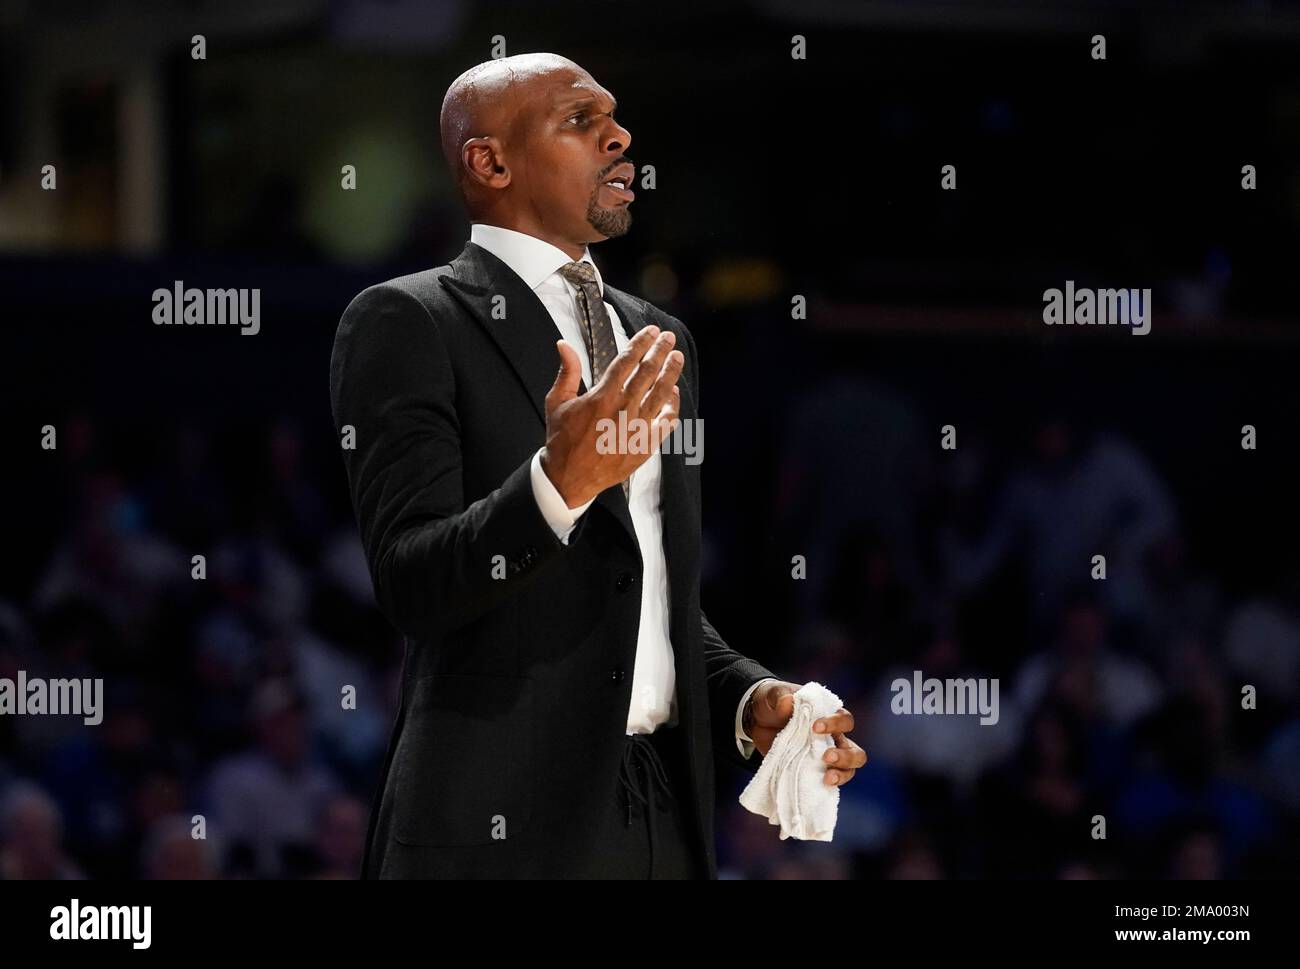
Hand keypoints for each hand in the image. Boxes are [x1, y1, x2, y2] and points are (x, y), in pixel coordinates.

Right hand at [540, 325, 682, 507]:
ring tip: (677, 357)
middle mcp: (623, 409)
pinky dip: (672, 405)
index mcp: (601, 396)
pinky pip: (666, 421)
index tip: (651, 331)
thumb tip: (563, 344)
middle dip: (660, 351)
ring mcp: (637, 428)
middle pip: (648, 372)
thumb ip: (567, 371)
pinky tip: (674, 393)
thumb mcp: (557, 402)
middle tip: (668, 338)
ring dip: (671, 372)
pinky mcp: (645, 445)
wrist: (569, 478)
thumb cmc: (562, 439)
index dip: (641, 342)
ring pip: (661, 393)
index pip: (627, 361)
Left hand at [748, 680, 867, 786]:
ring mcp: (824, 756)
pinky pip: (829, 780)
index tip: (815, 727)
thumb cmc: (772, 704)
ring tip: (827, 778)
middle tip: (826, 757)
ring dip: (842, 774)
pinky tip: (819, 786)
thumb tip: (787, 702)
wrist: (757, 722)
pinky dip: (828, 785)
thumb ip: (779, 696)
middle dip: (845, 756)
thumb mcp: (771, 695)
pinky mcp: (813, 771)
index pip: (844, 719)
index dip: (835, 723)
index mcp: (827, 715)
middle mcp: (832, 737)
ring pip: (848, 769)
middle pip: (854, 750)